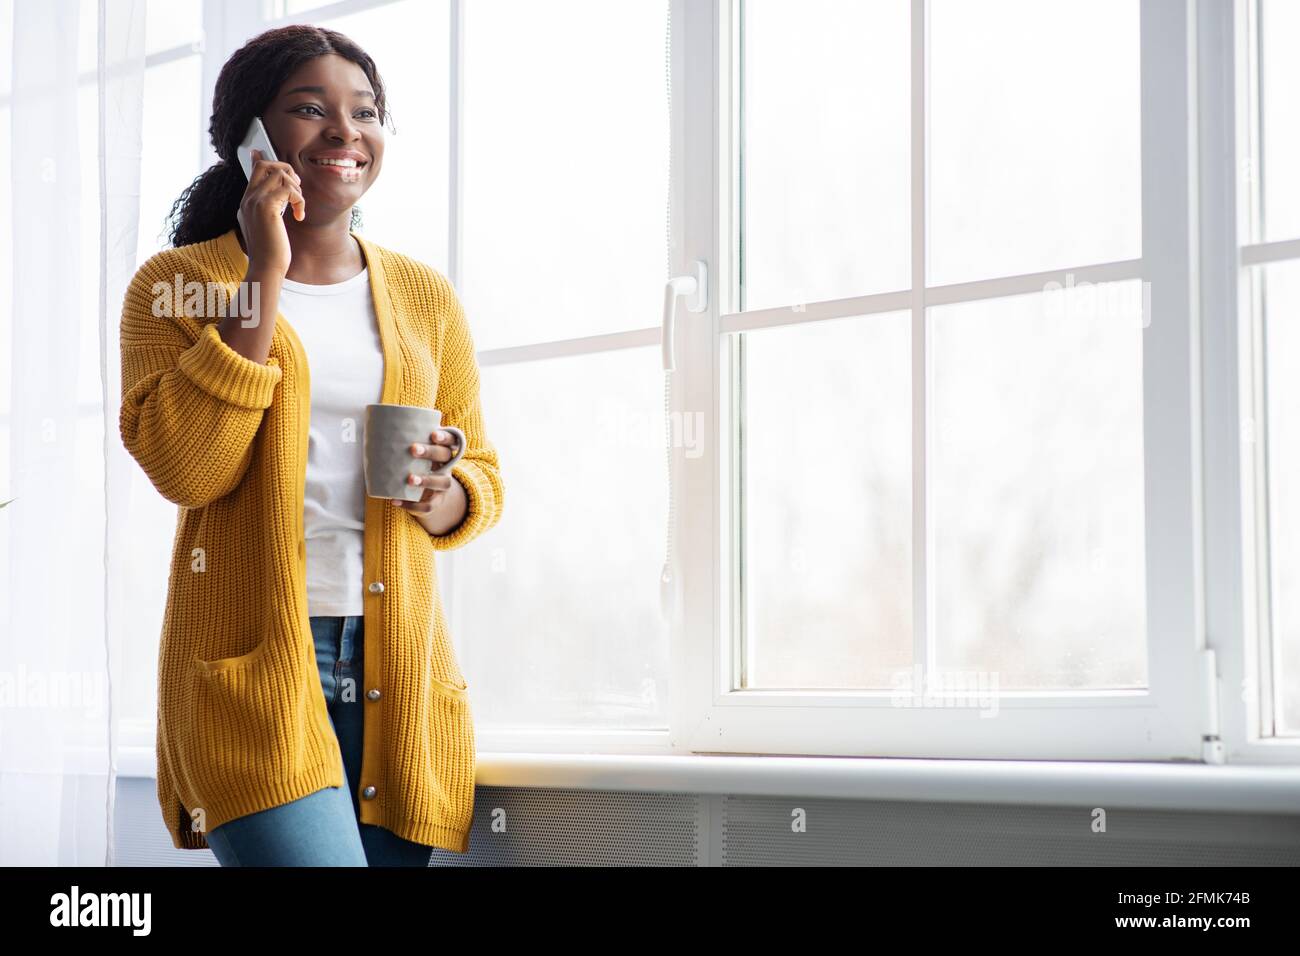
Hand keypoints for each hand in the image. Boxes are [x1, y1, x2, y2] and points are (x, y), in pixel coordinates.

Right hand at [236, 148, 304, 277]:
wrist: (266, 268)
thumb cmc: (270, 252)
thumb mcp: (267, 227)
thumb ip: (269, 209)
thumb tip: (279, 200)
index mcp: (247, 202)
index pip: (254, 170)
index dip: (263, 159)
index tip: (262, 153)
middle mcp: (248, 198)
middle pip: (264, 164)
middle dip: (286, 170)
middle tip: (295, 191)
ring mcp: (255, 201)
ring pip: (280, 174)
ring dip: (296, 188)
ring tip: (297, 207)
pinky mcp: (266, 208)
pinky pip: (288, 189)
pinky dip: (299, 200)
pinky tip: (299, 216)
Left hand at [391, 428, 462, 514]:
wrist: (429, 493)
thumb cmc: (414, 466)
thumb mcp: (412, 454)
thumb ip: (400, 443)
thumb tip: (370, 428)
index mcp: (442, 450)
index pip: (450, 440)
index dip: (444, 437)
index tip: (433, 434)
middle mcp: (446, 466)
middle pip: (445, 456)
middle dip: (430, 452)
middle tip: (413, 449)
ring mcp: (444, 484)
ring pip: (443, 482)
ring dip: (427, 480)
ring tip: (410, 479)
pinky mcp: (437, 501)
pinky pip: (429, 505)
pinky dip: (413, 505)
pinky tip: (396, 501)